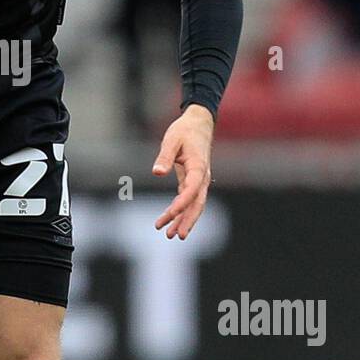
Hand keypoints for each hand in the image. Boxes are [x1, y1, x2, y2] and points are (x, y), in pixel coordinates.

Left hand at [152, 104, 213, 238]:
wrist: (198, 123)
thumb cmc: (184, 130)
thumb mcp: (171, 140)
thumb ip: (165, 156)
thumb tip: (157, 173)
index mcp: (198, 166)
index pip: (192, 190)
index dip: (181, 204)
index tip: (170, 214)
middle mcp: (202, 176)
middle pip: (197, 203)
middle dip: (187, 220)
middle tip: (177, 236)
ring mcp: (199, 180)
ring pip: (194, 205)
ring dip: (184, 220)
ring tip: (170, 234)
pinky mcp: (193, 181)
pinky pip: (189, 200)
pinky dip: (181, 211)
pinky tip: (170, 221)